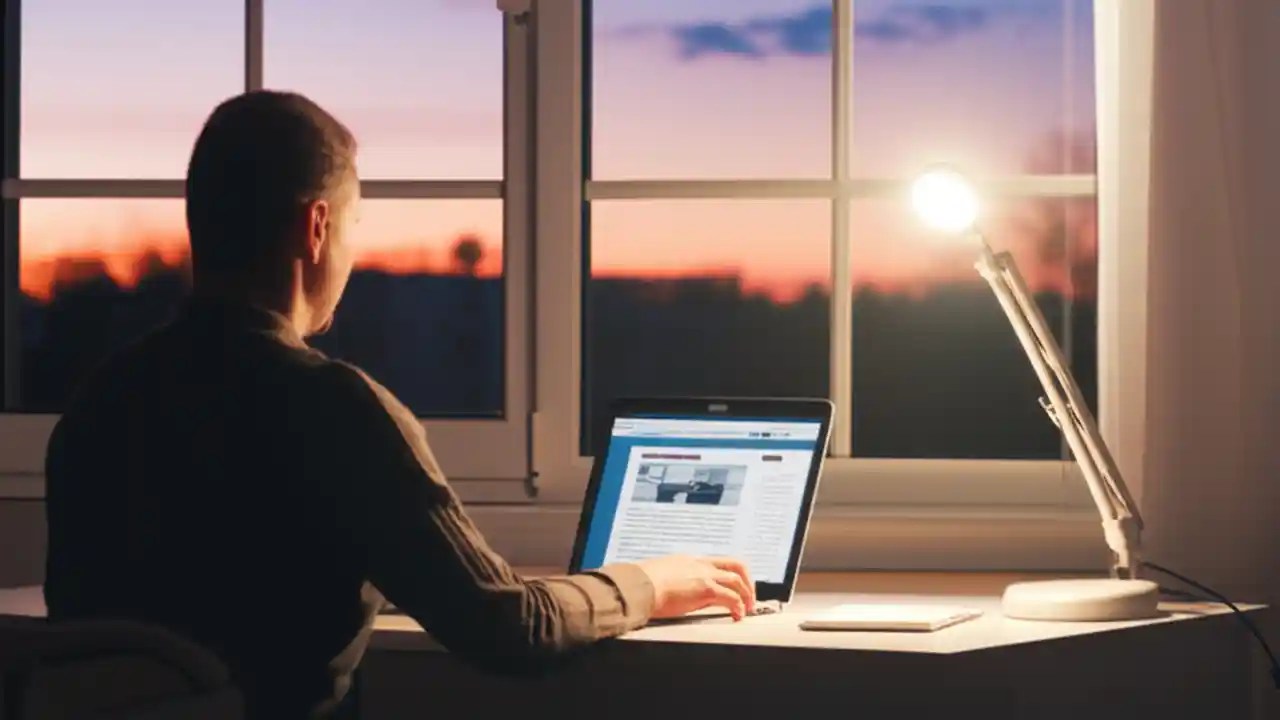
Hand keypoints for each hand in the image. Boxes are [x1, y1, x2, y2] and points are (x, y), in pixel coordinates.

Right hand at [634, 555, 755, 620]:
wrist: (637, 585)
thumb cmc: (641, 584)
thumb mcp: (661, 576)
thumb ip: (673, 581)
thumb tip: (673, 592)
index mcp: (690, 561)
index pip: (718, 563)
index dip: (731, 575)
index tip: (735, 588)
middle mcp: (700, 564)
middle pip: (736, 564)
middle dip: (747, 581)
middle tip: (749, 598)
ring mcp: (704, 575)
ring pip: (737, 579)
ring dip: (746, 595)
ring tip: (746, 610)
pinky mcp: (706, 589)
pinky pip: (731, 598)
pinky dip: (738, 607)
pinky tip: (737, 616)